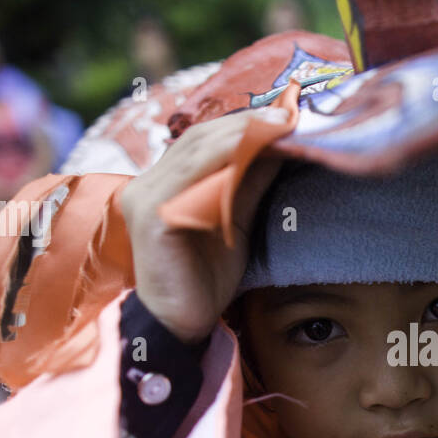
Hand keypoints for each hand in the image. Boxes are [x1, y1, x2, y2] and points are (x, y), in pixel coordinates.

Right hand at [120, 107, 287, 343]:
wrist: (182, 325)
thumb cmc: (207, 278)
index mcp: (163, 182)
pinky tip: (259, 150)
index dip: (243, 123)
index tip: (286, 113)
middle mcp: (147, 182)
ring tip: (282, 124)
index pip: (203, 140)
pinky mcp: (153, 215)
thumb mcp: (236, 221)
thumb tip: (280, 146)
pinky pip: (195, 177)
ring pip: (200, 151)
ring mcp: (146, 196)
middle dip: (248, 122)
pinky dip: (229, 159)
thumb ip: (249, 183)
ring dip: (244, 134)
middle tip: (291, 112)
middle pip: (201, 138)